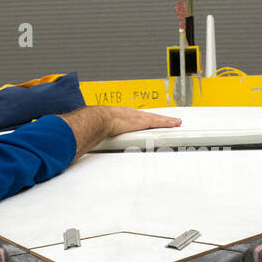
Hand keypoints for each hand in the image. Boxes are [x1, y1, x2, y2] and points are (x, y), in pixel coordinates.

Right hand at [58, 106, 180, 158]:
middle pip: (149, 117)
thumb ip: (96, 138)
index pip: (136, 118)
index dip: (143, 120)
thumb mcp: (98, 132)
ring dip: (166, 121)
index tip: (148, 123)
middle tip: (169, 121)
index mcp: (121, 116)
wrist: (97, 119)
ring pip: (156, 118)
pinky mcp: (142, 121)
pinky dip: (168, 122)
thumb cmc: (95, 125)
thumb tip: (85, 147)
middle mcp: (130, 114)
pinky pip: (159, 121)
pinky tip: (176, 123)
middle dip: (159, 119)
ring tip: (176, 122)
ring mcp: (137, 117)